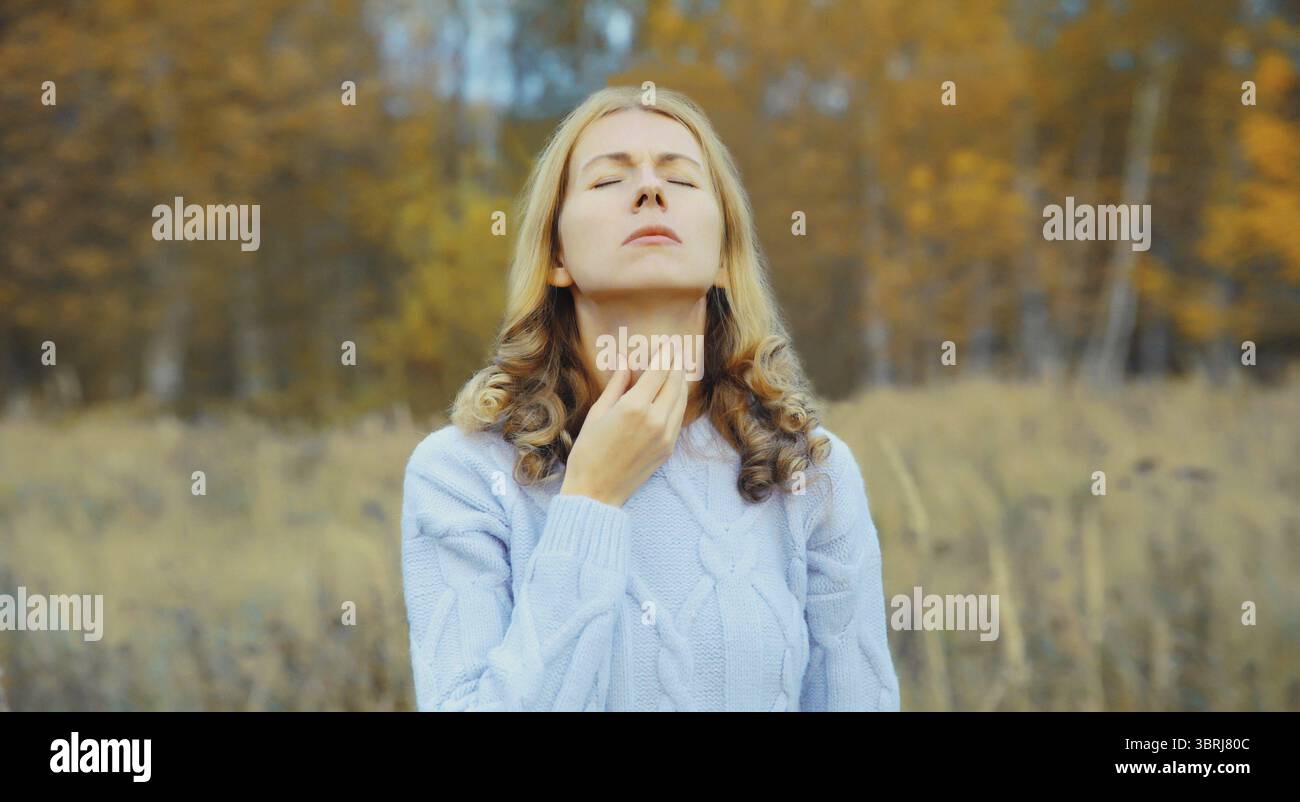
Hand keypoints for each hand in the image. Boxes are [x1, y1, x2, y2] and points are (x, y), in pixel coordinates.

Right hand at [560, 340, 687, 506]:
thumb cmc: (589, 450)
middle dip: (675, 364)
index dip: (665, 354)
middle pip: (675, 382)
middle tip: (675, 351)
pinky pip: (678, 417)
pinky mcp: (668, 448)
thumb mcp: (598, 412)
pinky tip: (672, 394)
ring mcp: (666, 435)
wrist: (596, 490)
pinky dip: (678, 401)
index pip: (659, 371)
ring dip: (680, 381)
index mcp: (635, 407)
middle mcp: (656, 419)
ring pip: (681, 399)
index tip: (667, 343)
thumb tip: (627, 362)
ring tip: (676, 368)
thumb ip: (617, 384)